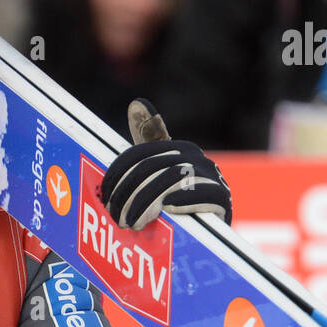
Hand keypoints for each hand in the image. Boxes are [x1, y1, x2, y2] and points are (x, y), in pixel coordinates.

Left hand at [99, 98, 231, 229]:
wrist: (212, 224)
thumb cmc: (181, 195)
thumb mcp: (162, 169)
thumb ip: (148, 141)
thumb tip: (136, 101)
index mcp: (176, 148)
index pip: (139, 155)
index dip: (117, 176)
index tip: (104, 197)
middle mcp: (194, 156)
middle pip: (151, 169)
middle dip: (129, 194)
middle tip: (116, 217)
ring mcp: (210, 175)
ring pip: (171, 181)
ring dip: (147, 203)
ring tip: (133, 222)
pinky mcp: (222, 197)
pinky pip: (200, 194)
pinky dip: (182, 201)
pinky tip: (167, 210)